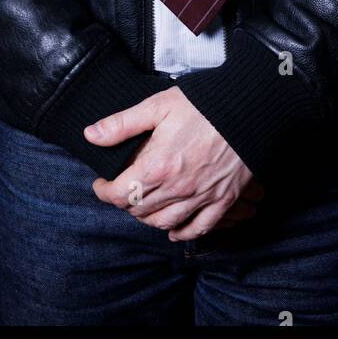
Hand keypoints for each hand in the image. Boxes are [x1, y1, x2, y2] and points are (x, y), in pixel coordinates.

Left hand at [84, 86, 263, 240]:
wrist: (247, 110)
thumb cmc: (202, 105)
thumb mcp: (157, 106)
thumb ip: (121, 124)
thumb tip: (90, 135)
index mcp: (157, 166)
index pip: (120, 194)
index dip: (104, 192)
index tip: (100, 184)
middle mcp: (177, 189)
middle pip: (139, 210)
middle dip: (124, 202)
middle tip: (121, 189)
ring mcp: (201, 198)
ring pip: (164, 223)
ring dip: (147, 218)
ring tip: (142, 205)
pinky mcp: (222, 201)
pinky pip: (198, 229)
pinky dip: (183, 233)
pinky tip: (174, 231)